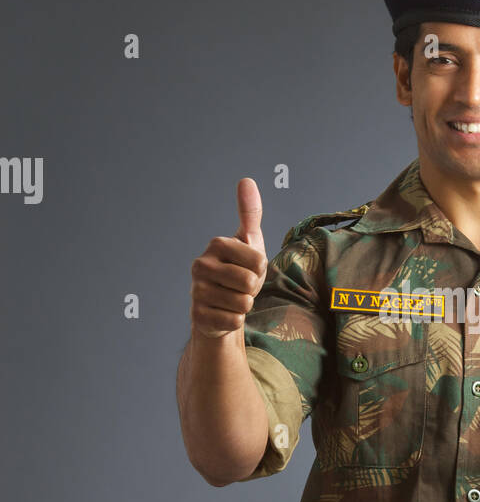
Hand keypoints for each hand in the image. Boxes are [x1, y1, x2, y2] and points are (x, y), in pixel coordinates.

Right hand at [189, 178, 268, 337]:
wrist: (220, 306)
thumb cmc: (238, 270)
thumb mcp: (249, 241)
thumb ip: (250, 212)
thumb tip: (246, 180)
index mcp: (216, 245)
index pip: (259, 261)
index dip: (260, 269)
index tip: (248, 268)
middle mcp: (201, 266)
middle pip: (250, 283)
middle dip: (253, 289)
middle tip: (240, 286)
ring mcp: (197, 292)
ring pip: (243, 304)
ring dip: (244, 305)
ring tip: (232, 298)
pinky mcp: (198, 316)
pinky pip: (234, 321)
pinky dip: (235, 320)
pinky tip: (224, 313)